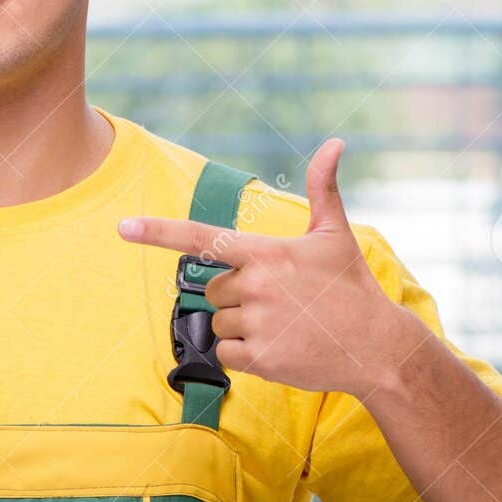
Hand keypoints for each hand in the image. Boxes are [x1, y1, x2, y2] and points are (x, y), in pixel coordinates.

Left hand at [117, 138, 435, 395]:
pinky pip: (225, 353)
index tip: (124, 227)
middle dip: (237, 295)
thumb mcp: (335, 234)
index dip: (159, 231)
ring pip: (219, 322)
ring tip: (284, 325)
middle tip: (280, 301)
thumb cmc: (352, 286)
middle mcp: (256, 285)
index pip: (202, 238)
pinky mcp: (259, 358)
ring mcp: (256, 323)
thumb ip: (324, 187)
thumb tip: (334, 142)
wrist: (377, 346)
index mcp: (265, 252)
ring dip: (243, 326)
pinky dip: (244, 354)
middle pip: (213, 289)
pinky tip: (279, 348)